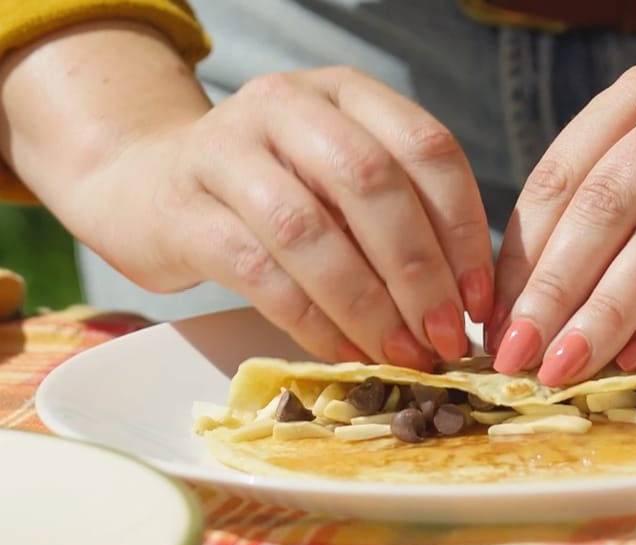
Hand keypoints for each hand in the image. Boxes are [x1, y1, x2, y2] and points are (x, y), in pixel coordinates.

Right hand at [81, 67, 493, 368]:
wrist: (148, 185)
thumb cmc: (271, 191)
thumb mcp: (339, 179)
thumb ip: (400, 215)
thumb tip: (468, 301)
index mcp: (344, 92)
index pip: (426, 148)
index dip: (463, 230)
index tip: (481, 300)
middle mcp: (286, 104)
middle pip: (372, 183)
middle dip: (420, 271)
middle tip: (446, 336)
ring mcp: (225, 150)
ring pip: (311, 230)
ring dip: (369, 304)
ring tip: (403, 355)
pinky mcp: (183, 210)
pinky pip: (260, 274)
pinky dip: (313, 322)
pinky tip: (347, 354)